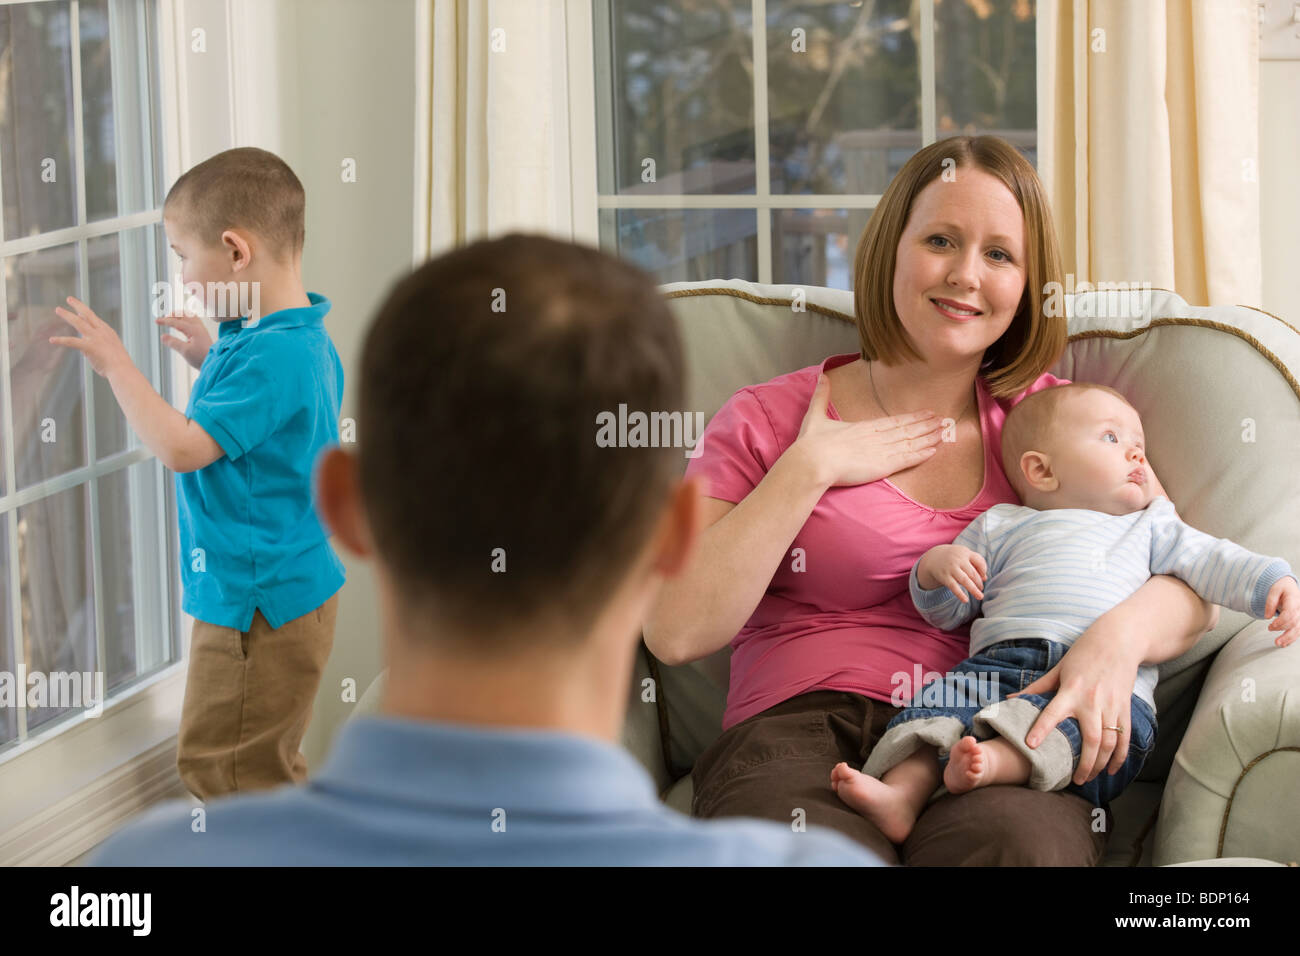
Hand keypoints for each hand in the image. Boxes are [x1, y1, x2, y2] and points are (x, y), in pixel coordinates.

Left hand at [49, 297, 130, 377]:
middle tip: (69, 299)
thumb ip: (97, 346)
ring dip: (67, 315)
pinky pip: (72, 342)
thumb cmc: (117, 365)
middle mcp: (101, 331)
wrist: (122, 370)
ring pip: (78, 322)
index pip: (95, 319)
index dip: (85, 313)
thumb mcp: (109, 351)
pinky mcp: (89, 346)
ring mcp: (95, 338)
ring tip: (58, 309)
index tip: (78, 309)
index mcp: (108, 332)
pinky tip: (52, 340)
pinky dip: (61, 340)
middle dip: (78, 305)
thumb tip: (85, 349)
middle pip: (88, 314)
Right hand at [156, 311, 212, 369]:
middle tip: (163, 318)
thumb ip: (173, 343)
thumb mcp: (185, 351)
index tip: (156, 321)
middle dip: (172, 314)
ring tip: (171, 317)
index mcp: (193, 330)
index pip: (176, 322)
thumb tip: (162, 336)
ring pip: (190, 316)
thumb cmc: (201, 358)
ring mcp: (201, 329)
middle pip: (184, 315)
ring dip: (180, 314)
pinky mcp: (203, 333)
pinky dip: (186, 318)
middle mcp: (198, 327)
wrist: (215, 362)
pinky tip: (183, 322)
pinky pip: (194, 320)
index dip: (165, 321)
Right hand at [795, 372, 943, 486]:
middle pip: (906, 429)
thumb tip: (822, 376)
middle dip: (925, 425)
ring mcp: (881, 451)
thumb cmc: (812, 443)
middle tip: (943, 420)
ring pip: (910, 442)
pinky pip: (906, 459)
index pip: (893, 421)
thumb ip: (821, 396)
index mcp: (863, 427)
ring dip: (928, 437)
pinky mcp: (882, 465)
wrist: (812, 461)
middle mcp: (876, 437)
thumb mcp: (815, 415)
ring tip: (944, 433)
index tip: (926, 413)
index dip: (911, 418)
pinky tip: (934, 451)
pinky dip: (921, 454)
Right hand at [918, 544, 986, 602]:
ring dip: (974, 590)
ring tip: (980, 597)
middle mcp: (958, 559)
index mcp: (965, 552)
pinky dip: (960, 594)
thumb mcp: (964, 555)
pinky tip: (965, 600)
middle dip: (979, 582)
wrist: (932, 558)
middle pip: (973, 573)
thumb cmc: (953, 557)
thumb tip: (985, 578)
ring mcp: (951, 568)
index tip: (983, 578)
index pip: (979, 561)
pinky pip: (954, 587)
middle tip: (981, 589)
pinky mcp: (944, 576)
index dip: (984, 571)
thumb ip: (975, 564)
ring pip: (965, 580)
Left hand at [1007, 621, 1138, 784]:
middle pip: (1091, 739)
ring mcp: (1112, 707)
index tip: (1029, 745)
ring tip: (1090, 778)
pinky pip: (1125, 737)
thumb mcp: (1058, 668)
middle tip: (1076, 780)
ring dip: (1101, 764)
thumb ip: (1036, 688)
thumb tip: (1009, 700)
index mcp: (1071, 690)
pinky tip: (1113, 769)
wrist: (1119, 642)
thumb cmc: (1083, 655)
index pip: (1053, 713)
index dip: (1041, 729)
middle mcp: (1093, 701)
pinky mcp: (1125, 709)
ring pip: (1110, 742)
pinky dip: (1121, 756)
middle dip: (1085, 763)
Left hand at [1265, 577, 1299, 646]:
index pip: (1290, 614)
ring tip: (1279, 644)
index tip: (1270, 626)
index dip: (1280, 622)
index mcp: (1295, 600)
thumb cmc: (1282, 588)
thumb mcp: (1274, 590)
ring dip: (1289, 638)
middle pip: (1295, 623)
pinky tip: (1285, 644)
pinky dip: (1292, 638)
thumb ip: (1270, 602)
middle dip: (1283, 631)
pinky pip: (1299, 630)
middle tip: (1272, 634)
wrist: (1289, 586)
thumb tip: (1267, 616)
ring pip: (1299, 629)